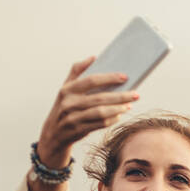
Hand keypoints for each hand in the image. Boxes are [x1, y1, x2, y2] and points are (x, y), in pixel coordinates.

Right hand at [29, 57, 139, 190]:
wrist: (53, 132)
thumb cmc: (64, 106)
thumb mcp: (66, 88)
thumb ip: (77, 71)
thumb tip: (93, 57)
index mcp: (67, 89)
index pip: (91, 80)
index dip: (109, 78)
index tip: (125, 77)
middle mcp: (69, 103)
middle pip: (100, 98)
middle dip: (120, 96)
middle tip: (136, 94)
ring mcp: (74, 117)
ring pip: (101, 112)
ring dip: (118, 109)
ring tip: (129, 105)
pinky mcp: (79, 130)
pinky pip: (100, 124)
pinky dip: (112, 120)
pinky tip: (120, 115)